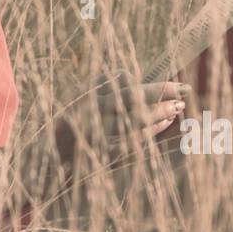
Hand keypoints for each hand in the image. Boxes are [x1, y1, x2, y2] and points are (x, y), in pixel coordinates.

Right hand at [53, 72, 188, 167]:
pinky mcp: (104, 153)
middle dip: (163, 98)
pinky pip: (134, 143)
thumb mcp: (77, 98)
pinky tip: (162, 126)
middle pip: (136, 103)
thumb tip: (124, 75)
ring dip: (160, 116)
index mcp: (89, 98)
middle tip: (184, 94)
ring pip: (137, 123)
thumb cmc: (66, 122)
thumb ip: (100, 85)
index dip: (156, 87)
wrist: (48, 157)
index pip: (129, 87)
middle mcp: (94, 114)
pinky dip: (151, 133)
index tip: (176, 86)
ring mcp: (100, 135)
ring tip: (176, 110)